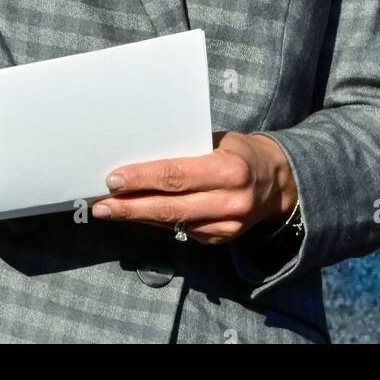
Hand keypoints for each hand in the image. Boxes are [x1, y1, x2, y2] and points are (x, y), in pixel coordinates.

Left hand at [91, 131, 298, 243]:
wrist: (277, 182)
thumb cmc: (239, 151)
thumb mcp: (218, 141)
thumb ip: (186, 150)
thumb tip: (140, 155)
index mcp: (228, 170)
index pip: (176, 175)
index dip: (142, 179)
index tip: (113, 179)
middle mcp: (229, 202)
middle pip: (169, 207)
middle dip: (130, 207)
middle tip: (101, 205)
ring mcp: (226, 226)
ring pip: (172, 222)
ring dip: (138, 217)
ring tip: (110, 210)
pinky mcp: (220, 239)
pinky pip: (180, 231)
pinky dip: (157, 222)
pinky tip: (138, 214)